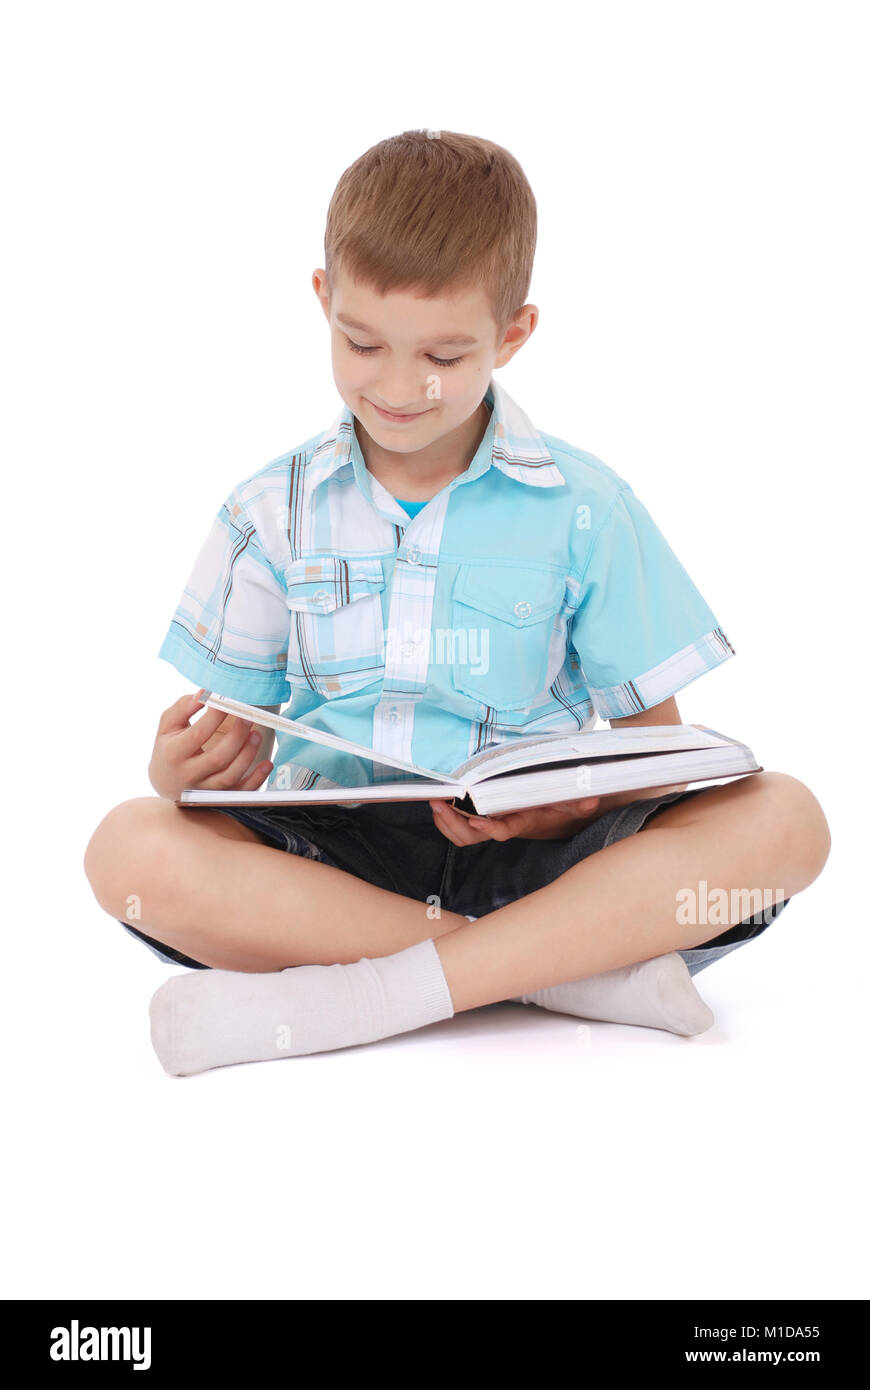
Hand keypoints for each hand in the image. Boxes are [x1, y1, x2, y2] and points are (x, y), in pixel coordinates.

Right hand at [148, 692, 272, 799]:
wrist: (165, 782)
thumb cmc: (169, 748)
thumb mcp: (168, 727)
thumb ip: (183, 708)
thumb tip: (204, 694)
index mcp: (173, 754)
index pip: (198, 734)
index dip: (216, 716)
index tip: (226, 701)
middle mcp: (189, 775)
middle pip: (218, 758)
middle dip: (237, 735)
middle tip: (248, 717)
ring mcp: (205, 790)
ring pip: (231, 776)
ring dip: (248, 755)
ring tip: (256, 734)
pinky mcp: (220, 798)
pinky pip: (242, 792)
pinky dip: (257, 779)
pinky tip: (267, 763)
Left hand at [428, 795, 605, 845]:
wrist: (555, 818)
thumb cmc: (560, 808)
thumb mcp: (572, 804)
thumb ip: (581, 803)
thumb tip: (592, 799)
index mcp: (522, 822)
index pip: (503, 830)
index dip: (489, 828)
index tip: (476, 820)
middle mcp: (504, 827)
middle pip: (472, 836)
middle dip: (453, 824)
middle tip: (439, 804)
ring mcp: (491, 826)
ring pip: (462, 836)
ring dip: (445, 823)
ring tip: (435, 803)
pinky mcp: (483, 822)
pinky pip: (460, 830)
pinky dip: (446, 821)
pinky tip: (440, 805)